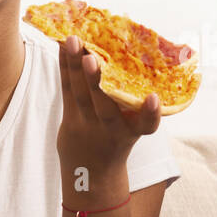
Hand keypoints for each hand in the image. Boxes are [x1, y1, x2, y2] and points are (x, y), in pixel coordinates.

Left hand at [56, 35, 160, 169]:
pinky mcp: (70, 120)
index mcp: (133, 132)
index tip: (154, 98)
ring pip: (79, 96)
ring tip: (72, 41)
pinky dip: (65, 67)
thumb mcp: (133, 129)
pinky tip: (62, 45)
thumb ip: (136, 104)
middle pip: (103, 107)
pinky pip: (66, 91)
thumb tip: (138, 56)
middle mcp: (110, 130)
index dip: (151, 113)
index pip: (146, 126)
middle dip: (96, 81)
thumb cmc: (119, 140)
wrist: (92, 175)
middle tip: (91, 57)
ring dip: (75, 67)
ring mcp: (87, 126)